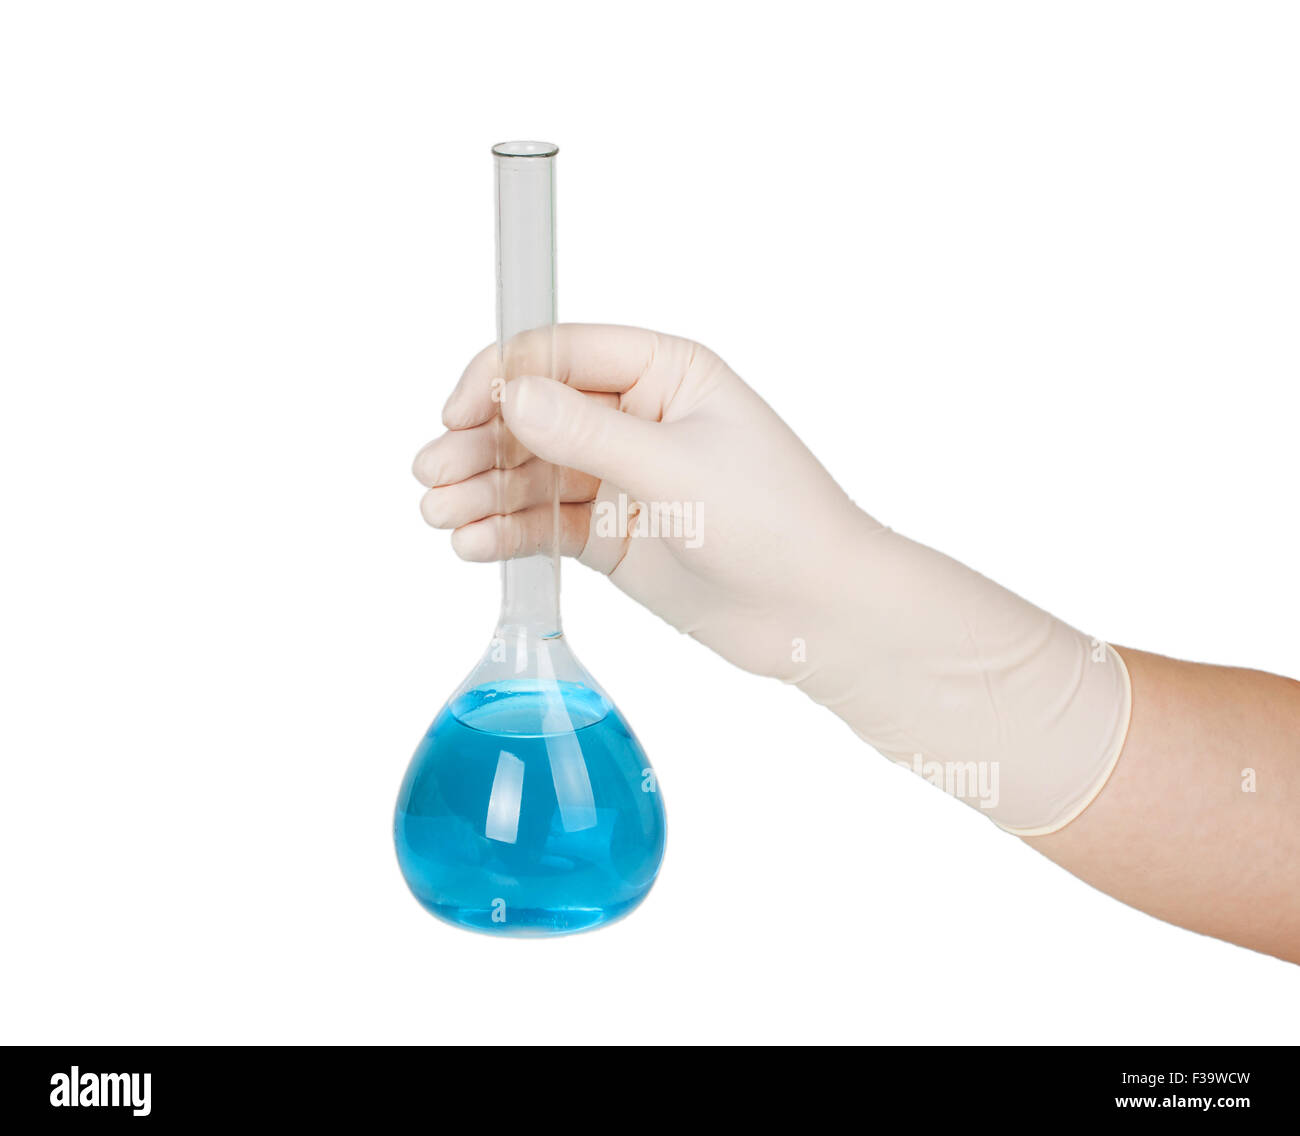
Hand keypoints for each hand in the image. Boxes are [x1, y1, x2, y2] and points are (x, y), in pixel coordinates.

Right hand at [412, 323, 874, 682]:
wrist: (817, 611)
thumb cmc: (775, 521)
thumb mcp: (675, 468)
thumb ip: (588, 432)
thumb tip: (510, 395)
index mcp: (665, 372)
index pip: (561, 352)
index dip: (501, 376)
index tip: (459, 411)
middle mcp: (638, 416)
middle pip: (534, 414)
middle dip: (479, 441)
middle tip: (431, 473)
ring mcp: (622, 476)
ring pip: (532, 471)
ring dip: (482, 489)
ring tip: (438, 515)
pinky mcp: (612, 533)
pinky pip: (545, 523)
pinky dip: (507, 532)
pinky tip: (474, 545)